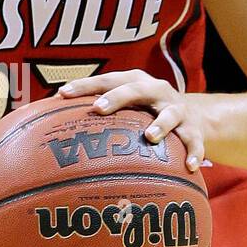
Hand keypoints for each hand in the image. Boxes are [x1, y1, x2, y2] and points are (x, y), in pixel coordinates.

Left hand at [58, 72, 211, 172]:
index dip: (84, 85)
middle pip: (136, 89)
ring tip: (150, 137)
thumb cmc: (146, 112)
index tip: (62, 94)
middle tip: (99, 109)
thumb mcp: (127, 105)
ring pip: (170, 115)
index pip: (106, 80)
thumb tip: (50, 125)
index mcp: (135, 82)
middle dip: (117, 97)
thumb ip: (97, 113)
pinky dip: (194, 152)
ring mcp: (177, 110)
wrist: (196, 114)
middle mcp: (157, 91)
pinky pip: (195, 141)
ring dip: (161, 125)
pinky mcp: (194, 128)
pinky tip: (191, 166)